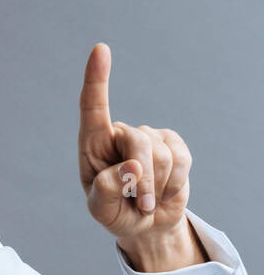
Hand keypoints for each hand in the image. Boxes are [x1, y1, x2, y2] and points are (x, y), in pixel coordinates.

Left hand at [78, 43, 195, 252]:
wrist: (146, 225)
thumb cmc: (116, 213)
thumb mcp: (101, 210)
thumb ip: (106, 191)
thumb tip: (131, 165)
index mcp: (94, 145)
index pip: (93, 108)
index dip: (97, 80)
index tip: (100, 50)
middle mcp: (120, 134)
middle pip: (138, 142)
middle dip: (141, 179)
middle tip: (141, 206)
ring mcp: (149, 137)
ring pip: (161, 155)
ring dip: (155, 189)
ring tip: (146, 202)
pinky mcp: (174, 144)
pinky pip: (181, 161)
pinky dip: (172, 186)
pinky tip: (163, 193)